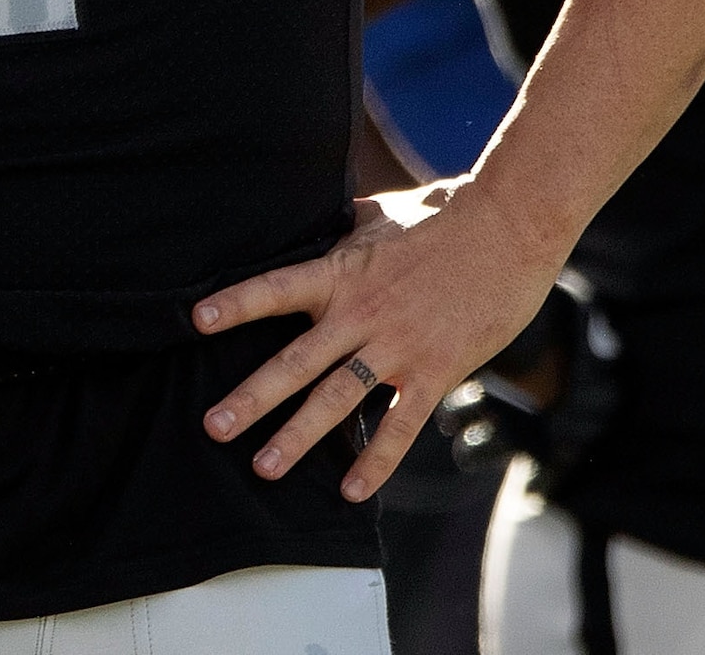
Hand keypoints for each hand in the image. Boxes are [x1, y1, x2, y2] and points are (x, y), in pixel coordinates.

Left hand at [193, 180, 564, 500]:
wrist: (509, 229)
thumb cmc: (445, 215)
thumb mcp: (379, 214)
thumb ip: (343, 228)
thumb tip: (321, 217)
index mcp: (341, 273)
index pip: (275, 289)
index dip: (235, 304)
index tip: (195, 322)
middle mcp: (359, 314)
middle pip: (295, 363)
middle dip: (251, 399)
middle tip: (213, 428)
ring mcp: (396, 347)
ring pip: (336, 401)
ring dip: (297, 437)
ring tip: (263, 466)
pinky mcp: (434, 372)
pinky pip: (400, 425)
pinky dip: (377, 460)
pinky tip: (352, 490)